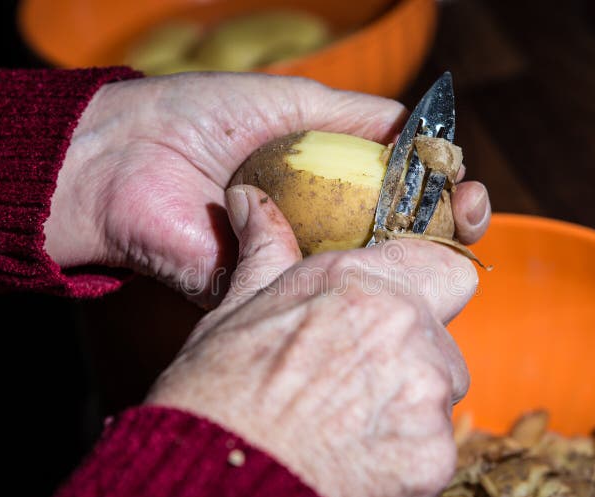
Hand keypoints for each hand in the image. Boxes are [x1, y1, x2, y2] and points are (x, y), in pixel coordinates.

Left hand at [44, 72, 490, 306]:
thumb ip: (358, 116)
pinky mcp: (268, 293)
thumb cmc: (198, 115)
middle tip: (470, 212)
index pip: (399, 190)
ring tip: (455, 234)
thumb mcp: (291, 100)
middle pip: (396, 235)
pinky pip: (322, 299)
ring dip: (419, 261)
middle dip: (444, 225)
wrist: (123, 159)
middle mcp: (318, 223)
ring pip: (369, 272)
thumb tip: (420, 127)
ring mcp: (296, 261)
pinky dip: (363, 289)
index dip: (439, 187)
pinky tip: (397, 272)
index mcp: (325, 178)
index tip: (464, 182)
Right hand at [146, 184, 481, 496]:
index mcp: (361, 283)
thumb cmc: (213, 402)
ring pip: (437, 399)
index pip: (447, 269)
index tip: (404, 315)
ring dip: (406, 415)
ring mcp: (426, 395)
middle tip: (350, 390)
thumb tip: (251, 201)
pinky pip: (433, 454)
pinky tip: (352, 470)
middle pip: (440, 343)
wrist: (212, 492)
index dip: (429, 291)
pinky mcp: (434, 459)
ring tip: (342, 436)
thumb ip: (265, 255)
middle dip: (408, 363)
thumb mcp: (234, 315)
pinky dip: (403, 464)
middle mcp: (406, 328)